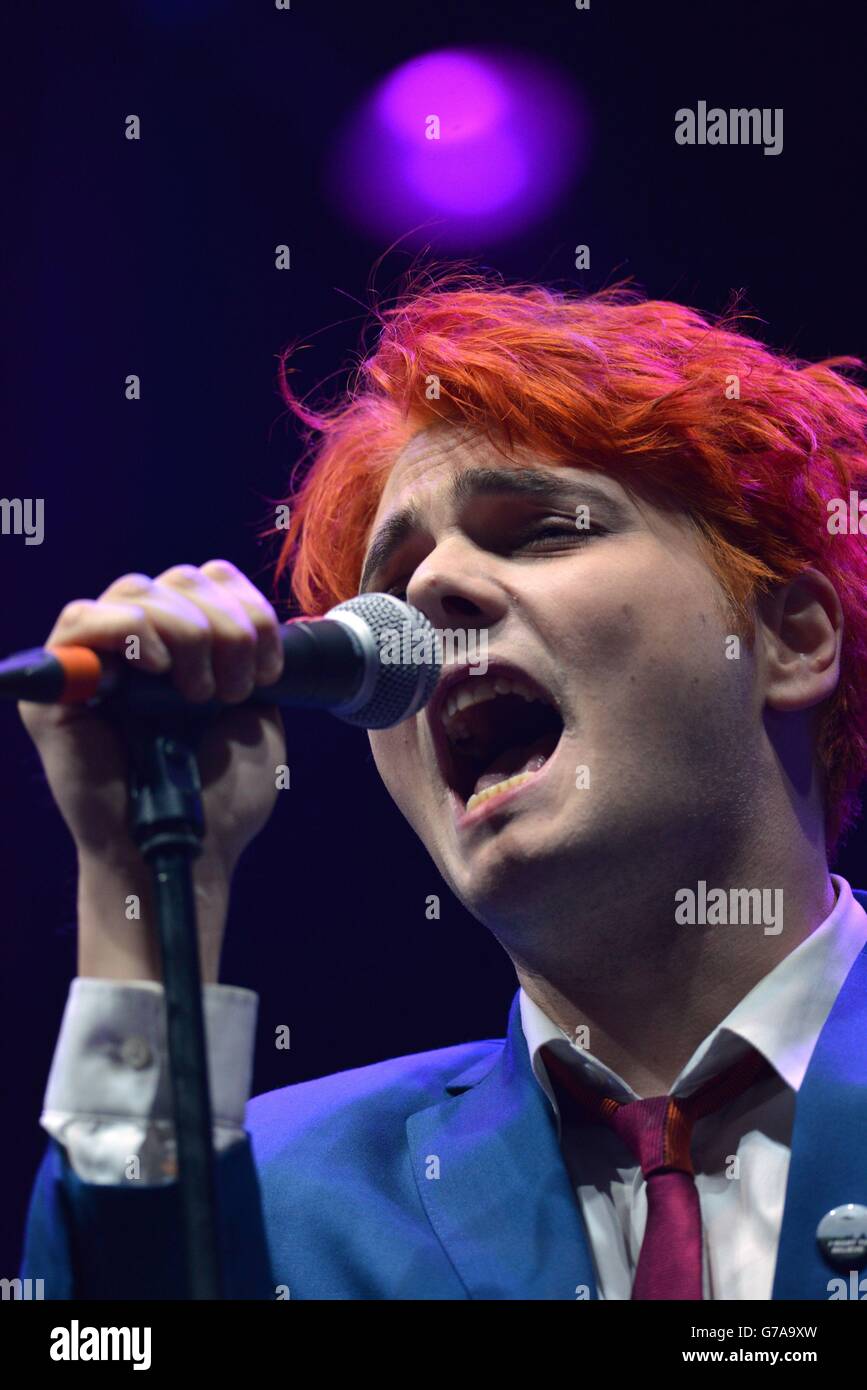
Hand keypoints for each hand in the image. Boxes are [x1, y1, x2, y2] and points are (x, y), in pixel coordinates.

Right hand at [18, 561, 286, 980]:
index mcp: (189, 649)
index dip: (246, 606)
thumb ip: (247, 658)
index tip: (270, 668)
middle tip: (235, 688)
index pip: (211, 579)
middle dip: (224, 624)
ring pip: (136, 589)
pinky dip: (131, 631)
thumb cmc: (218, 797)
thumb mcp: (255, 716)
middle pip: (178, 578)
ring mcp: (96, 661)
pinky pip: (80, 618)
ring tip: (201, 694)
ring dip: (185, 630)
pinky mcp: (57, 685)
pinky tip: (158, 670)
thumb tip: (243, 614)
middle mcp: (140, 648)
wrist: (185, 850)